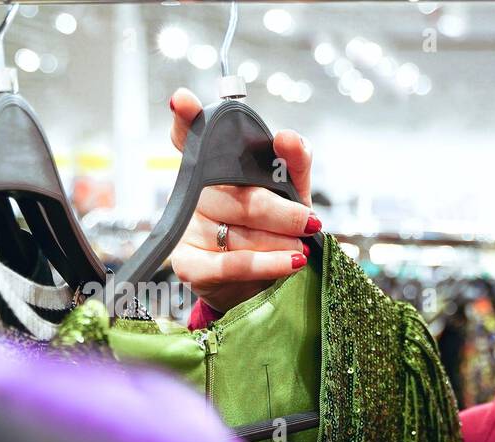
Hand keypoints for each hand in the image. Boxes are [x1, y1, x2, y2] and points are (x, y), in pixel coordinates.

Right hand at [165, 87, 320, 313]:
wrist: (261, 286)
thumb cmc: (274, 231)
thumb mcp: (291, 194)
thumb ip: (294, 163)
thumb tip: (287, 137)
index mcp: (214, 169)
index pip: (192, 139)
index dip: (187, 121)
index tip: (184, 101)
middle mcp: (194, 195)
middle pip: (239, 197)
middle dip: (282, 212)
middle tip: (310, 222)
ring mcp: (188, 229)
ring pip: (240, 231)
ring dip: (281, 242)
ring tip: (301, 249)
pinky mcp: (190, 265)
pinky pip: (230, 263)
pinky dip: (266, 264)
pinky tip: (291, 263)